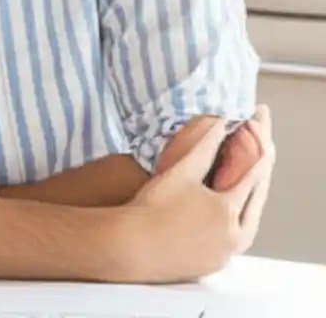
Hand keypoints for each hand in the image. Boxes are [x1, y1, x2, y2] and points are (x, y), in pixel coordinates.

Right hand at [155, 107, 275, 253]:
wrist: (130, 246)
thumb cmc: (152, 208)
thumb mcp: (180, 171)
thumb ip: (203, 146)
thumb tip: (220, 122)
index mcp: (229, 210)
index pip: (253, 176)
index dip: (257, 152)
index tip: (257, 134)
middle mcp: (234, 236)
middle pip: (255, 203)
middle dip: (258, 179)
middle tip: (258, 160)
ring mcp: (223, 254)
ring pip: (245, 226)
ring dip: (247, 206)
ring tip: (243, 190)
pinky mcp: (210, 266)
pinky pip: (229, 243)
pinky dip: (231, 227)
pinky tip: (221, 220)